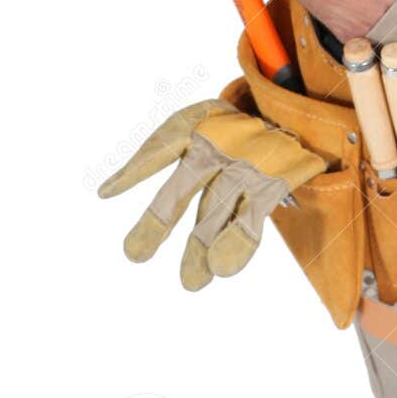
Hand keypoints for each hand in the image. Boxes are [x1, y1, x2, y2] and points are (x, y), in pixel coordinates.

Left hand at [98, 98, 326, 289]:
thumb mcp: (201, 125)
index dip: (136, 167)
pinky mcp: (274, 182)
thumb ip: (159, 152)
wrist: (293, 115)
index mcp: (202, 119)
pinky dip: (238, 243)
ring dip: (200, 247)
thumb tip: (103, 190)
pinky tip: (222, 267)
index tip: (107, 193)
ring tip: (189, 282)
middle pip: (186, 182)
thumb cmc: (231, 130)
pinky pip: (252, 218)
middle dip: (160, 219)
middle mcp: (224, 138)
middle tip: (133, 255)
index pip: (165, 141)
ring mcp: (250, 160)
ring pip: (218, 210)